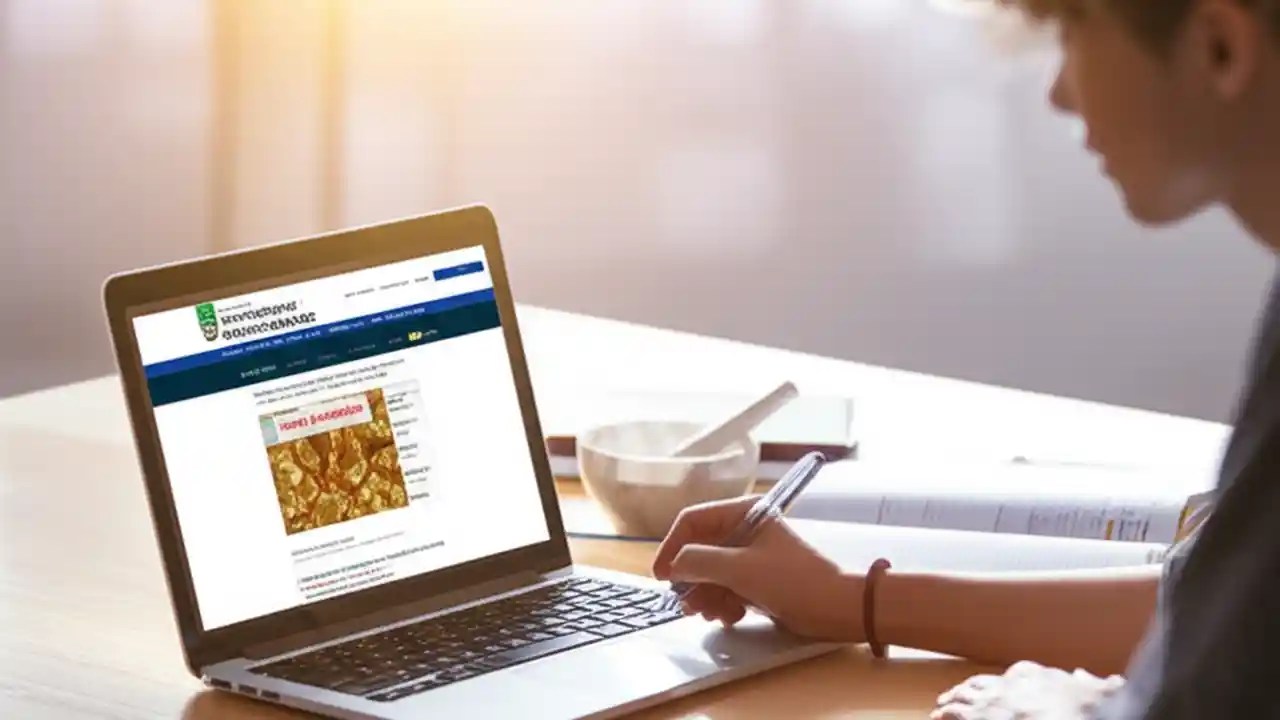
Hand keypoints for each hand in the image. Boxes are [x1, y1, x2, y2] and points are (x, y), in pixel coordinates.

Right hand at [651, 495, 863, 640]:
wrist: (838, 609)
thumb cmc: (794, 581)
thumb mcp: (741, 569)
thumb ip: (700, 562)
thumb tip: (673, 565)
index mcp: (743, 513)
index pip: (693, 521)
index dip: (672, 546)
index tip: (661, 576)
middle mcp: (745, 530)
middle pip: (700, 550)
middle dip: (693, 579)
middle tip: (690, 605)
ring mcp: (751, 556)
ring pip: (710, 573)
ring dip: (707, 595)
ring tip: (714, 614)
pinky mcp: (758, 580)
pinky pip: (726, 588)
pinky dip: (723, 603)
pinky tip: (732, 616)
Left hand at [932, 660, 1125, 719]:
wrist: (1086, 713)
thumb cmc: (1093, 708)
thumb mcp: (1103, 694)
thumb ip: (1098, 686)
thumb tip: (1104, 679)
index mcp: (1042, 678)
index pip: (1019, 676)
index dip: (1005, 683)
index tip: (998, 687)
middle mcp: (1015, 685)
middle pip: (984, 685)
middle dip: (969, 691)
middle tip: (954, 698)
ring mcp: (996, 702)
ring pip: (966, 697)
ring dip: (952, 702)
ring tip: (940, 709)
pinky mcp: (983, 717)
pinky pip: (956, 714)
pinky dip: (946, 714)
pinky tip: (935, 716)